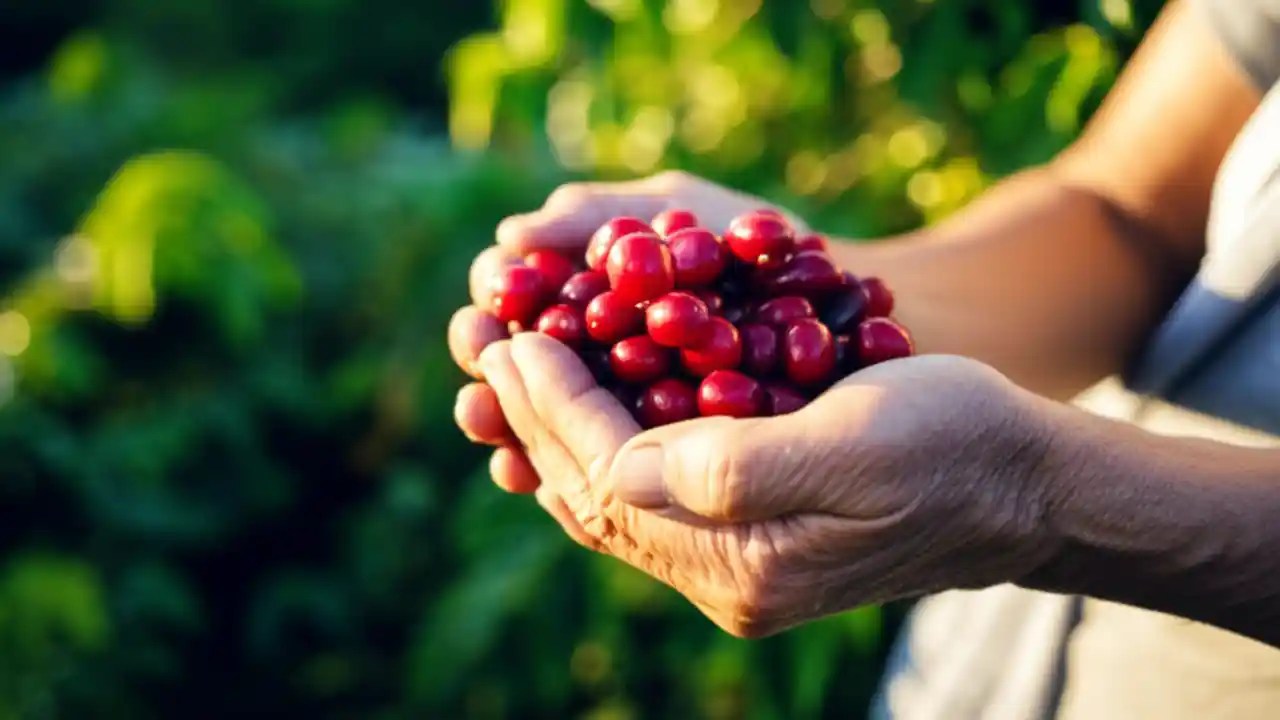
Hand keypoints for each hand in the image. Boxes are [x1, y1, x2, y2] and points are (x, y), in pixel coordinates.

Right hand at [450, 171, 802, 492]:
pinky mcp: (677, 476)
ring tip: (509, 458)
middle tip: (477, 401)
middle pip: (529, 392)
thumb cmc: (768, 247)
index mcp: (578, 309)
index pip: (516, 323)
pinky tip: (575, 492)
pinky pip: (626, 488)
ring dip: (532, 451)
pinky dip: (597, 488)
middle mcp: (595, 372)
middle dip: (500, 399)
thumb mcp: (685, 211)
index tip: (478, 329)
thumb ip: (602, 216)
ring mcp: (634, 427)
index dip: (490, 329)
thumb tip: (513, 237)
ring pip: (565, 446)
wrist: (868, 309)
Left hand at [477, 331, 1061, 636]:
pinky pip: (647, 502)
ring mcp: (736, 570)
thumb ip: (734, 467)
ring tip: (512, 367)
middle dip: (535, 416)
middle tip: (485, 340)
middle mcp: (727, 580)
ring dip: (555, 433)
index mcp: (744, 562)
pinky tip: (580, 410)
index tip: (512, 337)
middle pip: (595, 495)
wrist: (1022, 486)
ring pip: (612, 503)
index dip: (554, 404)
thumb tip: (615, 470)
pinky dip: (603, 450)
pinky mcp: (750, 546)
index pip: (613, 477)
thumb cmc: (955, 444)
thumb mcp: (855, 445)